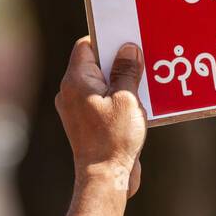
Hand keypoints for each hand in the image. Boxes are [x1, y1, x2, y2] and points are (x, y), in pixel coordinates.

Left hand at [55, 37, 146, 194]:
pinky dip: (118, 99)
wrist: (105, 178)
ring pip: (100, 85)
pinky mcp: (86, 125)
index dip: (107, 39)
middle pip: (95, 65)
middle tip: (141, 57)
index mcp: (76, 81)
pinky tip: (139, 103)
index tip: (127, 38)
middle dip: (118, 61)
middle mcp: (71, 93)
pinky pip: (102, 102)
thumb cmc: (114, 137)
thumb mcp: (127, 98)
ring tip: (144, 82)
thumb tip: (127, 49)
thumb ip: (127, 71)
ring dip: (121, 82)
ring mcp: (77, 110)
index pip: (86, 46)